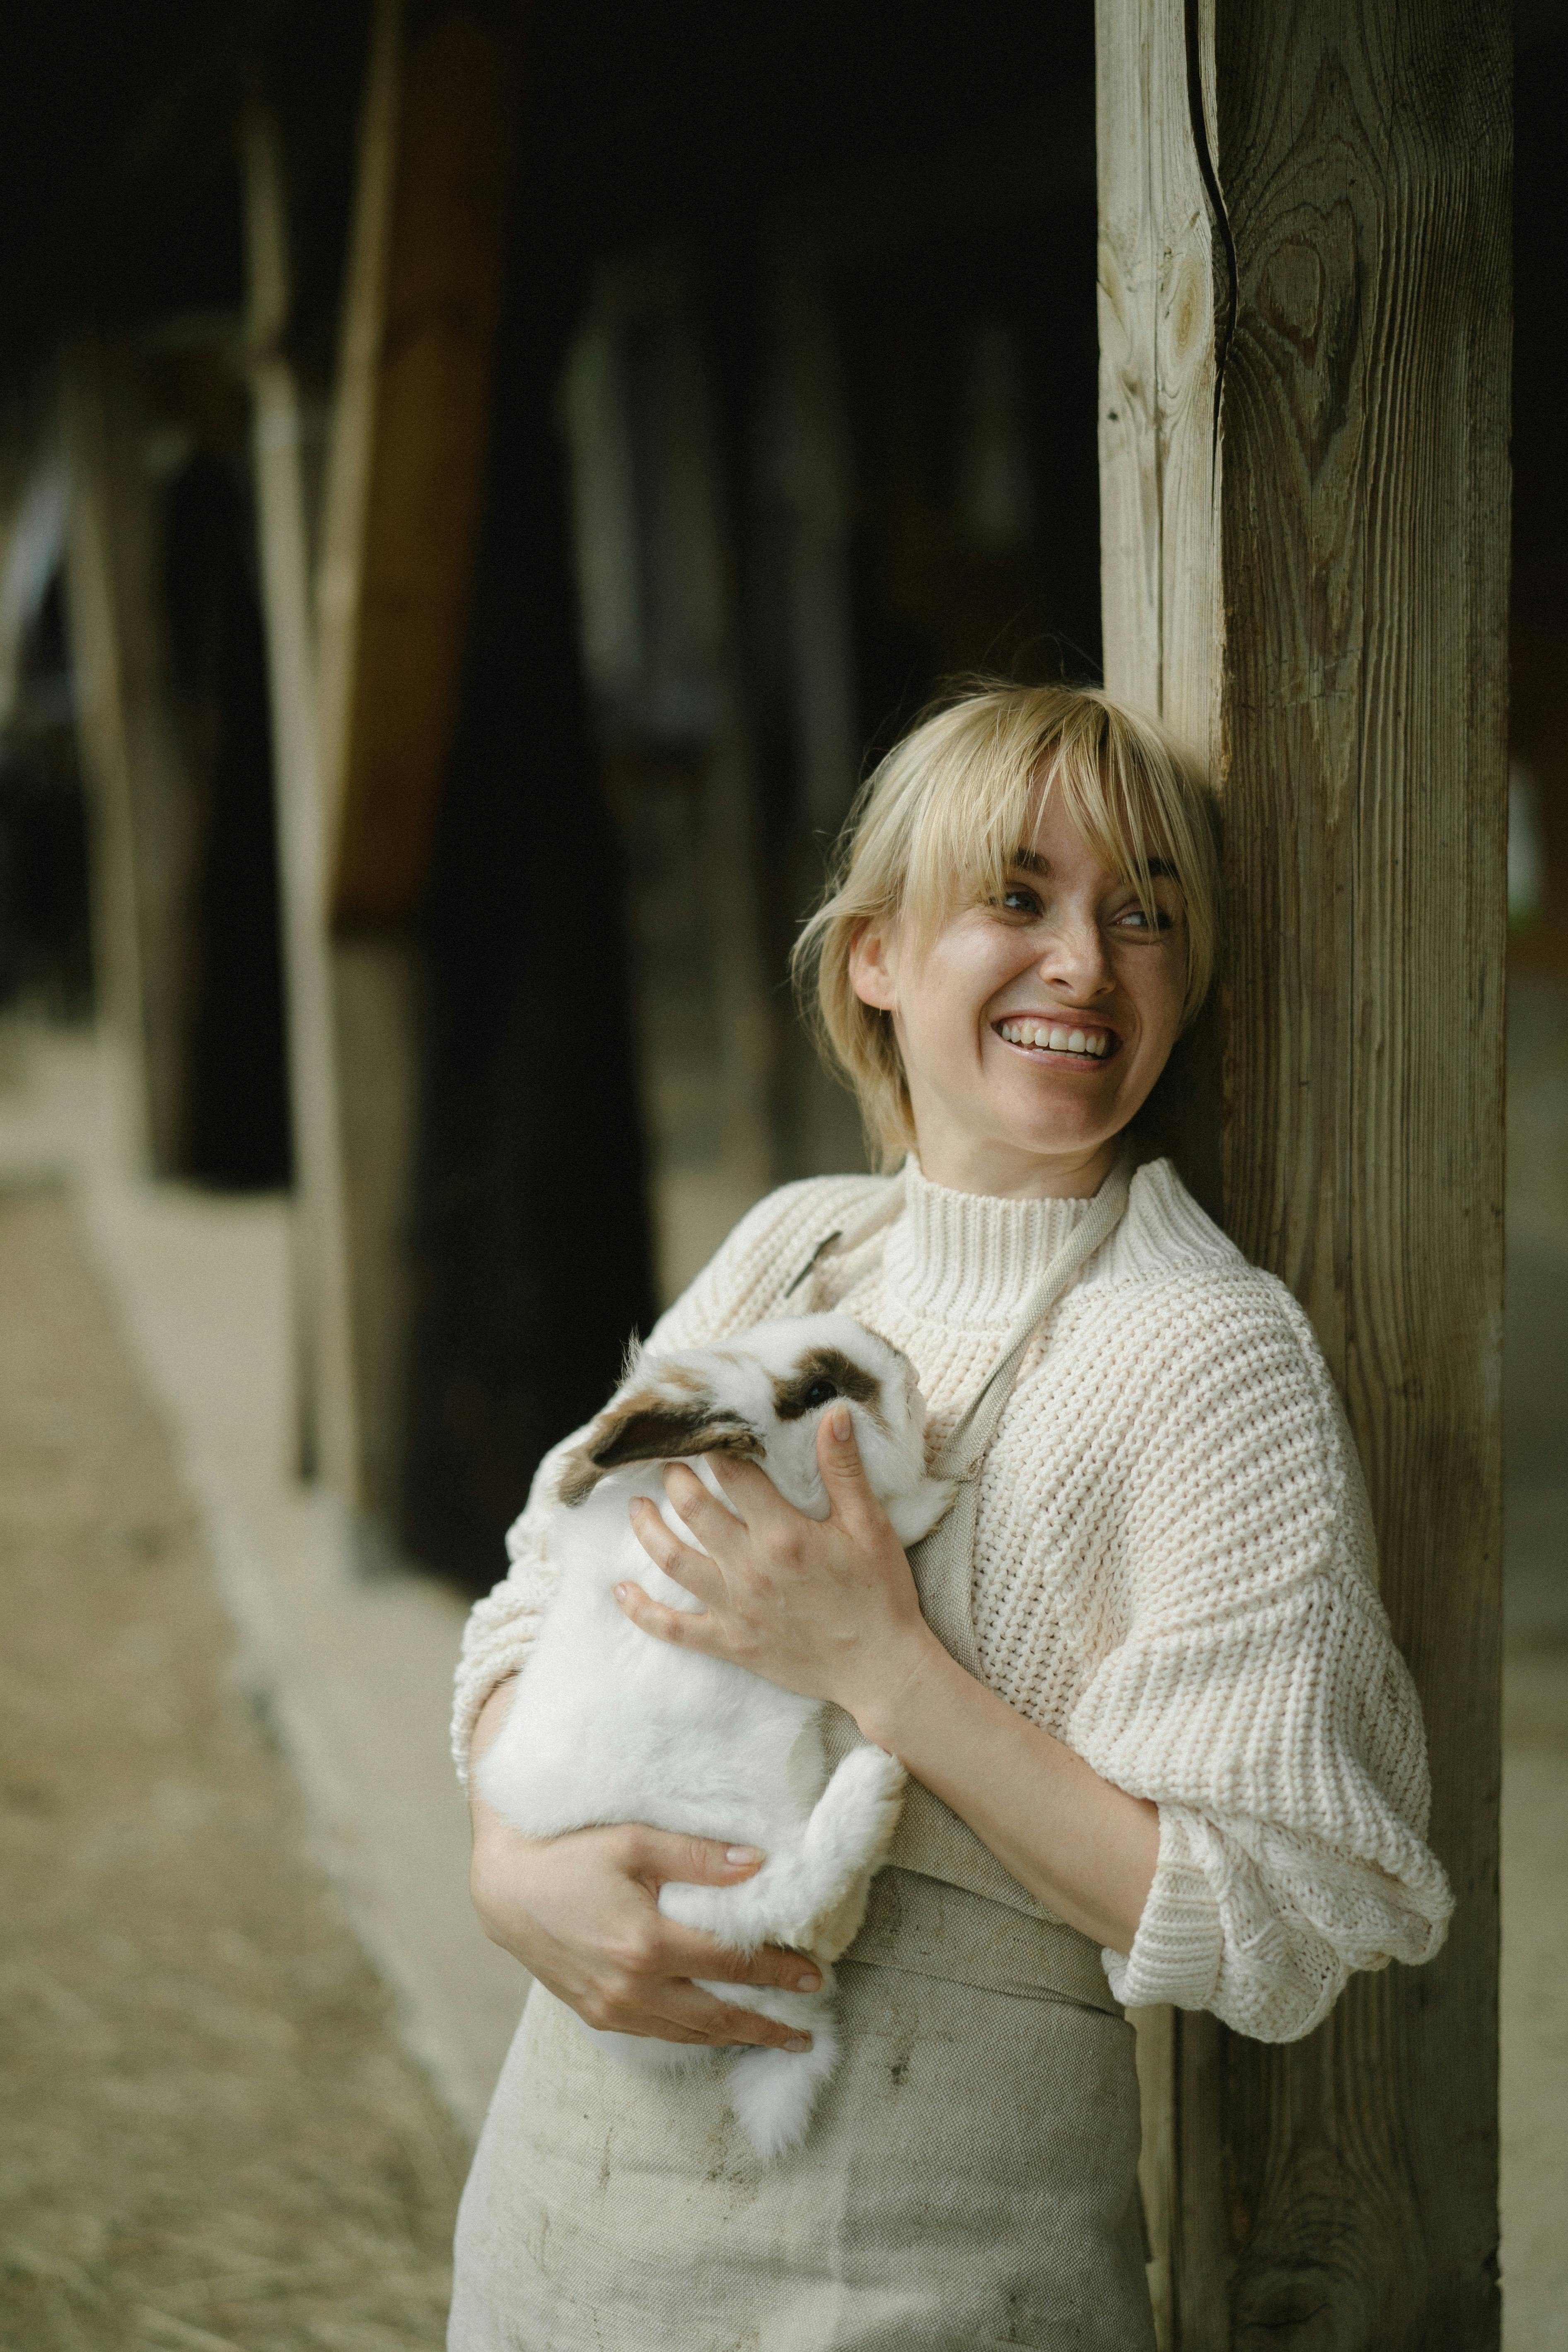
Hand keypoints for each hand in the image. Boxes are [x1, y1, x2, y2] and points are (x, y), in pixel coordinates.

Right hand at [468, 1685, 820, 2049]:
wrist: (504, 1887)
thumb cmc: (569, 1853)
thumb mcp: (636, 1842)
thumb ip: (699, 1858)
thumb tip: (759, 1865)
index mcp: (648, 1943)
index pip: (732, 1964)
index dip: (777, 1972)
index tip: (814, 1977)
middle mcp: (633, 1987)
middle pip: (717, 2016)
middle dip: (767, 2026)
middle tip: (806, 2033)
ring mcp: (612, 2008)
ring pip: (688, 2034)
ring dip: (733, 2037)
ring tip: (772, 2037)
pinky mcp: (596, 2015)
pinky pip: (657, 2033)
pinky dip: (692, 2035)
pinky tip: (712, 2029)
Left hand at [619, 1403, 939, 1725]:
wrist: (881, 1669)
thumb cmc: (880, 1594)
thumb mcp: (870, 1526)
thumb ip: (844, 1469)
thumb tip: (832, 1413)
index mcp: (784, 1534)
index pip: (736, 1474)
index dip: (717, 1446)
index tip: (705, 1427)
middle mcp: (750, 1568)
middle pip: (693, 1509)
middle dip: (676, 1478)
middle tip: (669, 1462)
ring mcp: (734, 1608)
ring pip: (672, 1559)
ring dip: (648, 1529)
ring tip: (637, 1507)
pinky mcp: (729, 1643)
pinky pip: (673, 1628)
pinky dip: (642, 1611)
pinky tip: (622, 1591)